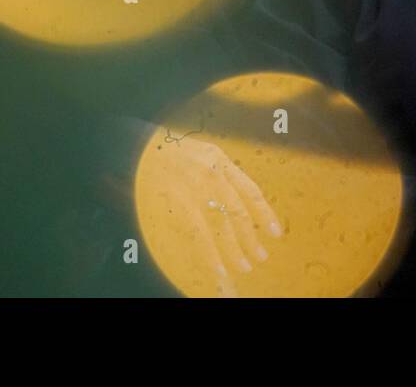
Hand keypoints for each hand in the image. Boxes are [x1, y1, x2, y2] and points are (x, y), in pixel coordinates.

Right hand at [148, 135, 281, 295]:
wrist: (139, 147)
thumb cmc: (170, 153)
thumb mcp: (201, 154)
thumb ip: (221, 173)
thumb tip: (240, 202)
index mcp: (221, 161)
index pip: (250, 191)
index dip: (265, 214)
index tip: (276, 233)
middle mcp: (213, 173)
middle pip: (239, 212)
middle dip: (251, 238)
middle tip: (261, 256)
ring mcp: (197, 188)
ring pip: (223, 225)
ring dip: (236, 249)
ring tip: (245, 266)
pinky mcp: (180, 202)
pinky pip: (200, 234)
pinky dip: (211, 254)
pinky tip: (219, 269)